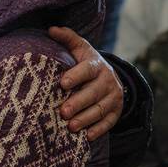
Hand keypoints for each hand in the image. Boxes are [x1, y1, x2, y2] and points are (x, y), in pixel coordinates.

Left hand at [49, 25, 124, 139]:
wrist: (109, 77)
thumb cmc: (86, 63)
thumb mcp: (79, 49)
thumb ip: (67, 39)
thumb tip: (51, 29)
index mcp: (96, 65)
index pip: (87, 69)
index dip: (76, 76)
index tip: (62, 83)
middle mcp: (108, 81)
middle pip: (93, 93)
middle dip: (78, 103)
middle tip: (63, 112)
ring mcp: (113, 97)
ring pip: (100, 110)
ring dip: (86, 119)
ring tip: (71, 127)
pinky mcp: (116, 112)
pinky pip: (109, 123)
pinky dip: (98, 130)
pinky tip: (87, 137)